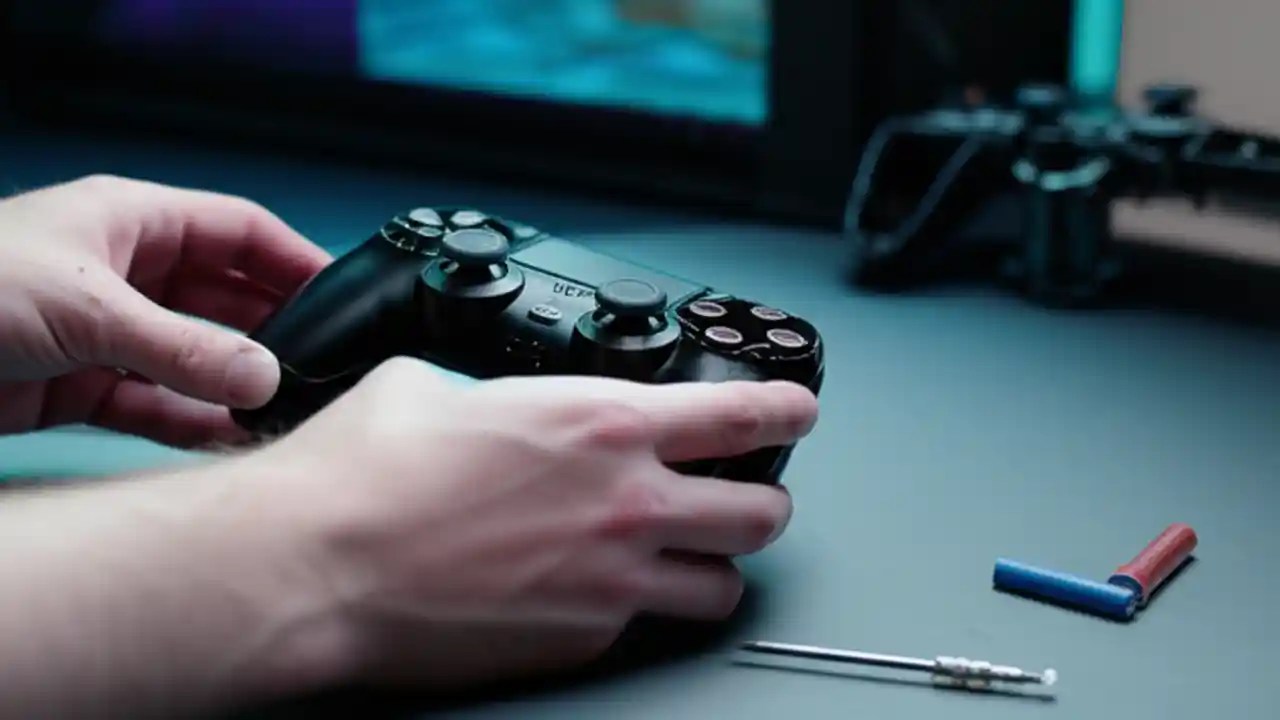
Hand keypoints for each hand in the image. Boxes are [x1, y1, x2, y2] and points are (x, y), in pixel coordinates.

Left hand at [0, 175, 330, 445]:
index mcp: (130, 221)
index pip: (237, 231)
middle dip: (272, 329)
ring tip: (282, 409)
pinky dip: (189, 422)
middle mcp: (124, 273)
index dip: (292, 259)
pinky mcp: (78, 388)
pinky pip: (152, 405)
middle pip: (223, 296)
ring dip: (232, 385)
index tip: (343, 295)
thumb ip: (183, 349)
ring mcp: (104, 333)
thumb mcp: (89, 310)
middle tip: (322, 363)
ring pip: (192, 358)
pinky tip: (227, 435)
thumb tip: (266, 379)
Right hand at [239, 358, 818, 692]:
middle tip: (743, 496)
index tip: (799, 409)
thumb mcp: (436, 386)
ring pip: (721, 586)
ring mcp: (613, 580)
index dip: (785, 408)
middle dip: (761, 501)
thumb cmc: (363, 473)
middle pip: (760, 512)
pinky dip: (637, 609)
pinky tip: (595, 592)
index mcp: (603, 423)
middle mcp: (627, 502)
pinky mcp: (582, 639)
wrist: (316, 564)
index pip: (741, 414)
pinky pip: (643, 626)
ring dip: (712, 567)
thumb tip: (502, 407)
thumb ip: (502, 396)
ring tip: (683, 558)